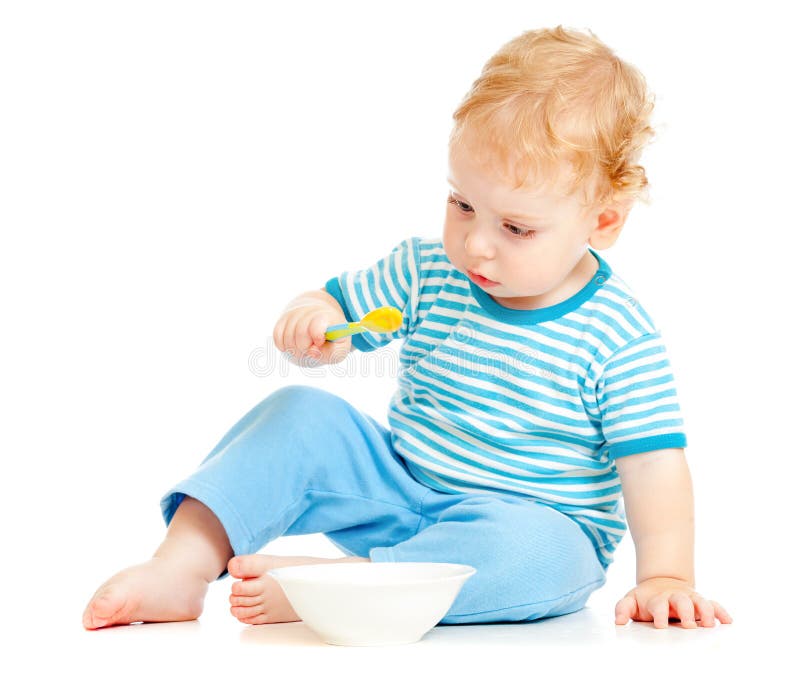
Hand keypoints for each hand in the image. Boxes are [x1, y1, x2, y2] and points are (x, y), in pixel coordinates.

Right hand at [273, 298, 351, 365]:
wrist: (320, 322)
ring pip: (288, 337)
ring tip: (304, 349)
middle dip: (305, 348)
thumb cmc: (332, 339)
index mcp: (329, 316)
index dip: (316, 335)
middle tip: (311, 349)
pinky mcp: (282, 319)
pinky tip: (293, 346)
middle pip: (300, 333)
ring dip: (295, 350)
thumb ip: (332, 353)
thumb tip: (313, 352)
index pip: (317, 323)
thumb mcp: (340, 348)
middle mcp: (310, 311)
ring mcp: (295, 314)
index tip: (319, 342)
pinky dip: (284, 346)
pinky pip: (277, 336)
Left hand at [614, 577, 732, 628]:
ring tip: (710, 624)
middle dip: (686, 612)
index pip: (659, 605)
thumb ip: (623, 609)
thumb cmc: (645, 599)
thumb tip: (618, 621)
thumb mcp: (631, 601)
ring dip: (706, 612)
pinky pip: (714, 604)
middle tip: (689, 625)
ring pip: (701, 602)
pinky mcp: (701, 602)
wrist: (661, 583)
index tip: (660, 625)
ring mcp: (690, 599)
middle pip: (682, 601)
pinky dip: (721, 611)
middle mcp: (675, 598)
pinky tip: (728, 621)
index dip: (659, 614)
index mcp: (658, 599)